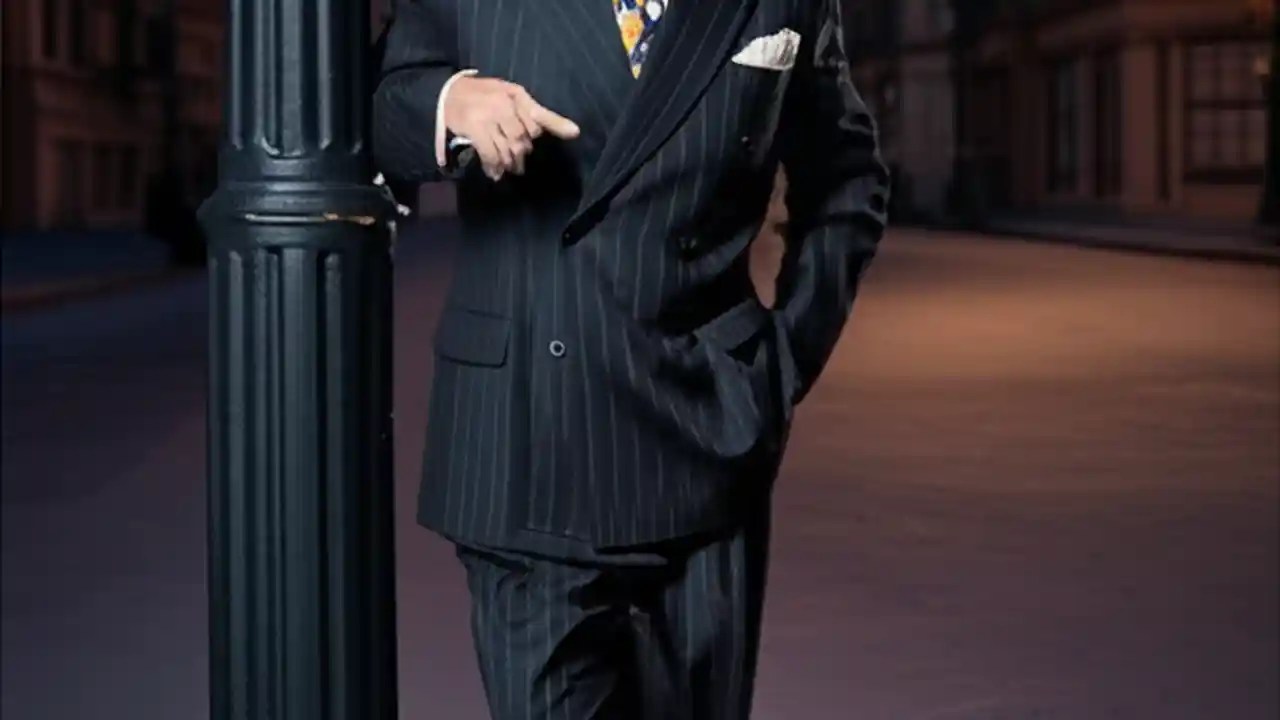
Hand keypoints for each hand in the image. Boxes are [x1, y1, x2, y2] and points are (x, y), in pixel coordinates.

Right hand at [443, 76, 580, 180]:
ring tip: (507, 169)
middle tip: (517, 166)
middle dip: (520, 155)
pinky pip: (490, 152)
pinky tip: (494, 173)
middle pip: (523, 139)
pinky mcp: (474, 126)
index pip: (540, 118)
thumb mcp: (511, 96)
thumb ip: (540, 115)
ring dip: (508, 164)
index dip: (542, 132)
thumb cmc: (483, 96)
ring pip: (508, 148)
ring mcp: (488, 114)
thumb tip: (575, 132)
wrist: (445, 93)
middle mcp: (504, 102)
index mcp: (516, 94)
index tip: (546, 139)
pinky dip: (493, 166)